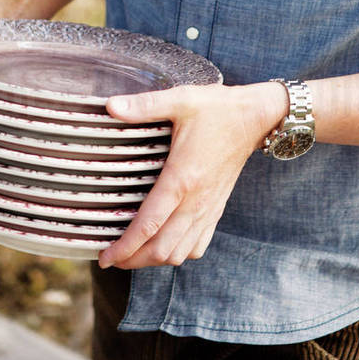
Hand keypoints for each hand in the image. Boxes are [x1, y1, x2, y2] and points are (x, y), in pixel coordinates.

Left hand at [97, 80, 285, 269]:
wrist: (255, 118)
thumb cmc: (218, 109)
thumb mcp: (181, 100)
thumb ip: (144, 104)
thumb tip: (110, 106)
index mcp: (181, 179)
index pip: (148, 226)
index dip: (124, 247)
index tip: (103, 257)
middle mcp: (195, 201)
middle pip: (161, 250)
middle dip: (132, 259)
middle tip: (110, 257)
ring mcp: (208, 209)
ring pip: (179, 253)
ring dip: (153, 260)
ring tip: (132, 254)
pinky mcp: (216, 209)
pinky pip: (197, 247)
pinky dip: (178, 253)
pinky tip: (165, 244)